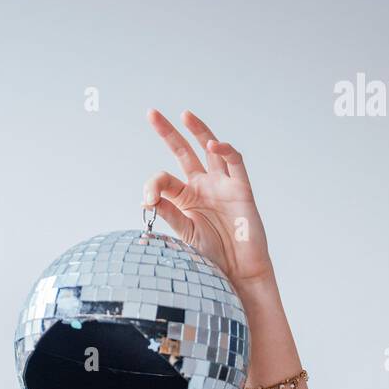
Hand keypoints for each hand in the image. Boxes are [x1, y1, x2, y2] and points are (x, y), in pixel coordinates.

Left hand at [142, 108, 273, 291]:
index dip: (153, 184)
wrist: (238, 274)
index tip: (147, 198)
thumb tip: (147, 199)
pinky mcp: (242, 189)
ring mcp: (222, 186)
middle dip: (169, 133)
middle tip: (151, 114)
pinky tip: (212, 144)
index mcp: (186, 199)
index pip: (165, 179)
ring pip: (210, 149)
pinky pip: (235, 162)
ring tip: (185, 115)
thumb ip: (169, 214)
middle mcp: (203, 187)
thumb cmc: (213, 258)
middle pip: (184, 152)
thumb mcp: (185, 234)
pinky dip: (226, 150)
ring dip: (199, 131)